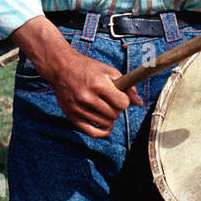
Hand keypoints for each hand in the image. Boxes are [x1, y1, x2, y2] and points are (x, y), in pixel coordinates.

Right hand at [11, 17, 142, 137]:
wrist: (61, 68)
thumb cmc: (88, 68)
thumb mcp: (108, 71)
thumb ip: (126, 86)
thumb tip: (139, 103)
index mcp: (98, 84)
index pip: (122, 103)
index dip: (124, 100)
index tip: (119, 96)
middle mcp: (87, 98)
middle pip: (115, 114)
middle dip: (117, 108)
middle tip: (110, 100)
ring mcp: (78, 108)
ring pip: (106, 124)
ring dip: (109, 117)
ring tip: (105, 107)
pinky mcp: (72, 117)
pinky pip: (93, 133)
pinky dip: (103, 131)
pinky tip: (105, 124)